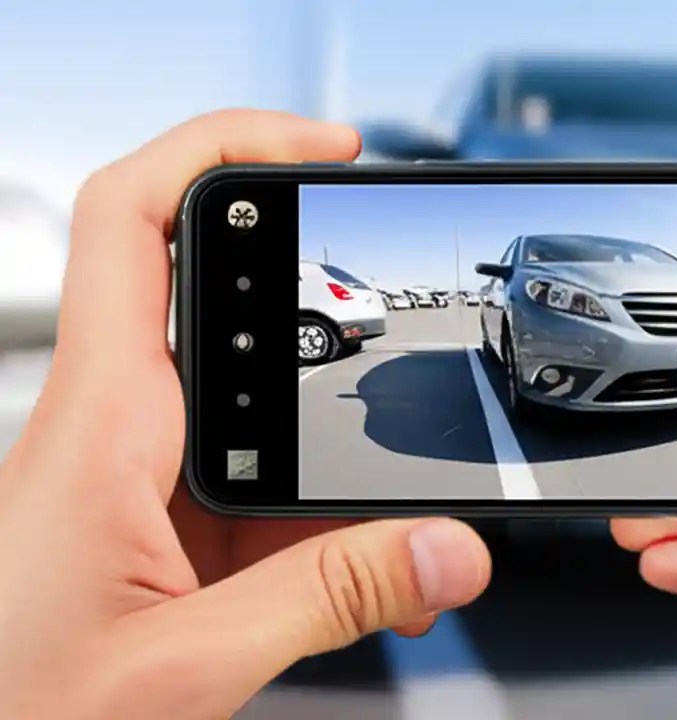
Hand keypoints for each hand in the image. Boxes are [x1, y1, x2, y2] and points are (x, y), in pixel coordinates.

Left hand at [0, 111, 491, 718]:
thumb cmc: (8, 714)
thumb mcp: (181, 667)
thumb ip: (329, 600)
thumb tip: (446, 547)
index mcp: (100, 427)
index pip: (135, 222)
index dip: (225, 148)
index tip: (324, 148)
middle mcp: (115, 431)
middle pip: (215, 294)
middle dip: (320, 294)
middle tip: (397, 299)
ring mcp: (140, 479)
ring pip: (259, 405)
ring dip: (341, 442)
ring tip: (407, 507)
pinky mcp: (161, 527)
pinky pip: (264, 490)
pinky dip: (332, 523)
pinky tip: (374, 577)